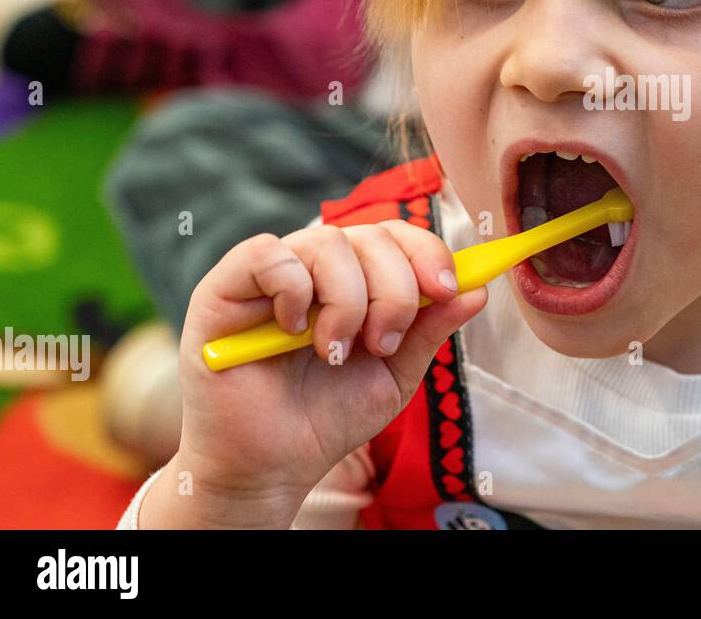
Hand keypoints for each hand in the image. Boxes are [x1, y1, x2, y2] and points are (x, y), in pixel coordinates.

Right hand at [166, 222, 485, 517]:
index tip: (446, 290)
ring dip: (347, 301)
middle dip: (393, 289)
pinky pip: (269, 254)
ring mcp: (268, 274)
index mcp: (356, 278)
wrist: (272, 466)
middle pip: (370, 236)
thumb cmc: (327, 416)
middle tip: (381, 343)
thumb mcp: (394, 373)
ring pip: (326, 243)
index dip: (427, 252)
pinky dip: (293, 289)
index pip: (396, 235)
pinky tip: (295, 330)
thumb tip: (477, 290)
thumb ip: (430, 329)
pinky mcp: (224, 287)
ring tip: (334, 352)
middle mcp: (314, 266)